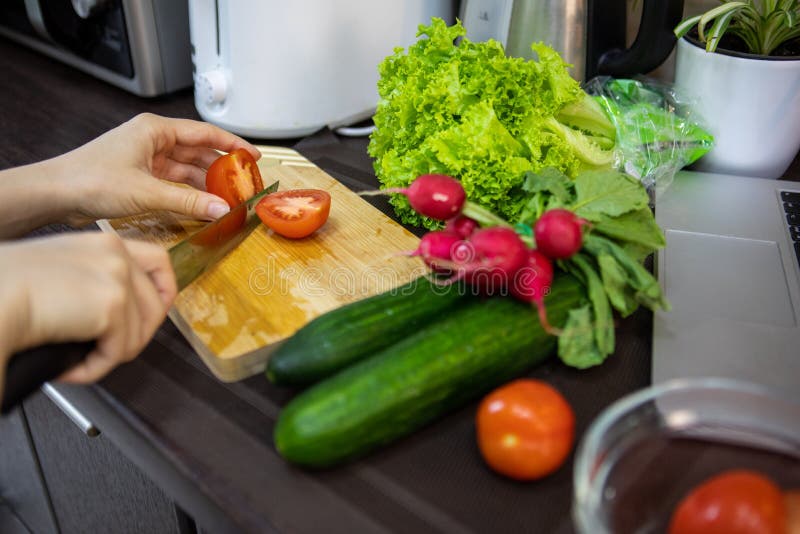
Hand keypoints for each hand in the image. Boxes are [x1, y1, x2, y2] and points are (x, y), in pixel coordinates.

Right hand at [0, 232, 175, 384]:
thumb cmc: (7, 288)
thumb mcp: (62, 272)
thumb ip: (94, 281)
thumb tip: (121, 315)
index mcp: (104, 243)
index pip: (159, 262)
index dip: (163, 294)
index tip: (152, 317)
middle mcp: (116, 254)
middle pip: (158, 305)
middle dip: (133, 338)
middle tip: (103, 351)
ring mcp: (117, 276)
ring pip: (139, 335)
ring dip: (109, 356)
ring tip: (79, 360)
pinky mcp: (113, 304)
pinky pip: (118, 353)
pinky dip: (93, 369)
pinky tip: (69, 367)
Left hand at [56, 113, 260, 224]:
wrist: (56, 193)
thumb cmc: (90, 179)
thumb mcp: (147, 192)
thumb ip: (189, 201)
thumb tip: (221, 209)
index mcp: (155, 130)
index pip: (204, 133)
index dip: (232, 144)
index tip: (252, 156)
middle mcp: (152, 140)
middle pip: (198, 152)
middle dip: (222, 168)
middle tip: (244, 182)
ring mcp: (146, 158)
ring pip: (187, 169)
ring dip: (206, 183)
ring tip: (228, 197)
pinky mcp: (140, 176)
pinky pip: (174, 182)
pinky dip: (189, 193)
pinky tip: (203, 204)